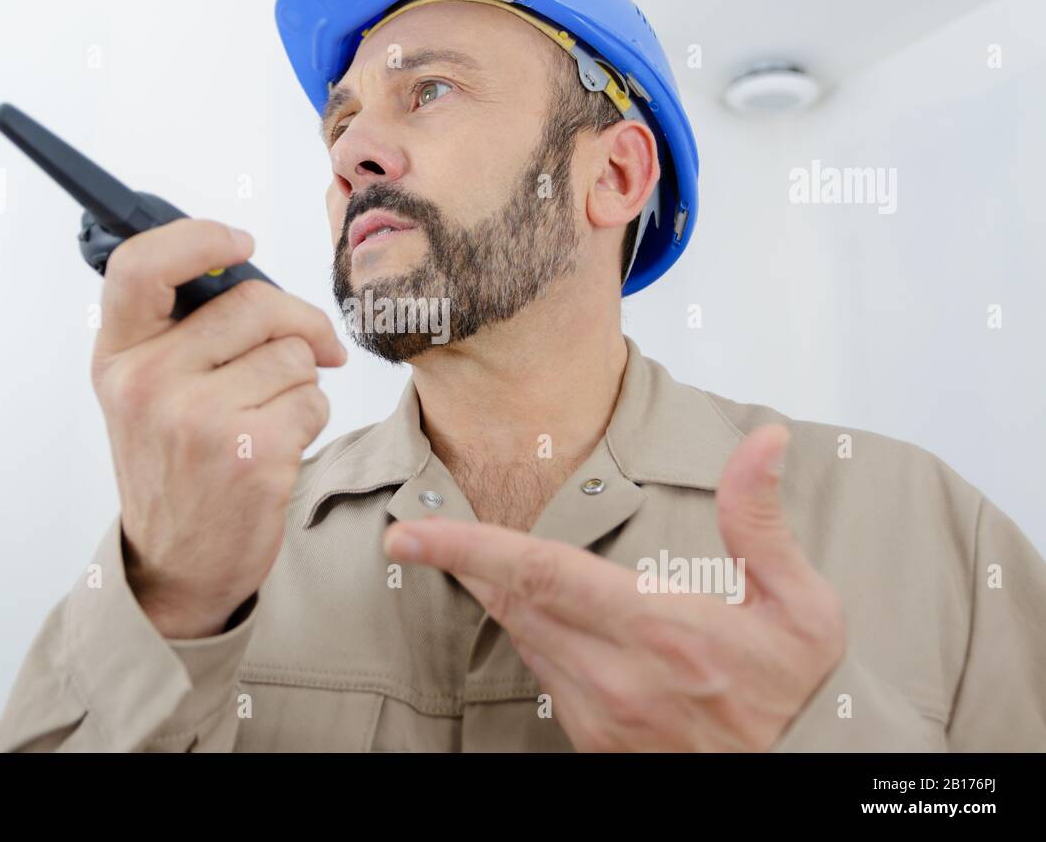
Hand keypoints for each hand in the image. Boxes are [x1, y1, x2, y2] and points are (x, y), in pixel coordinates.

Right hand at [92, 219, 346, 638]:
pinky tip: (278, 447)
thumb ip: (181, 327)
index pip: (141, 266)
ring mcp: (200, 421)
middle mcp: (149, 383)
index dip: (198, 236)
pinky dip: (310, 418)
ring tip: (267, 415)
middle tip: (315, 343)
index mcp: (118, 356)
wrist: (176, 565)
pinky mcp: (252, 457)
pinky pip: (314, 401)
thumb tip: (248, 264)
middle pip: (254, 303)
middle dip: (298, 322)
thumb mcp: (146, 391)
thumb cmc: (173, 464)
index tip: (242, 242)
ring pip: (294, 354)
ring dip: (301, 380)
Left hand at [382, 424, 844, 750]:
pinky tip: (546, 612)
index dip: (467, 547)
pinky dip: (532, 632)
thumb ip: (760, 521)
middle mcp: (617, 676)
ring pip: (521, 635)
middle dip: (463, 561)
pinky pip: (542, 670)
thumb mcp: (802, 606)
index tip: (412, 533)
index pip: (541, 573)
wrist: (804, 775)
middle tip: (420, 533)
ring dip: (497, 593)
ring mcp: (600, 713)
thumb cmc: (795, 691)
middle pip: (512, 600)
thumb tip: (763, 441)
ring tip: (481, 558)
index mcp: (660, 631)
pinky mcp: (594, 737)